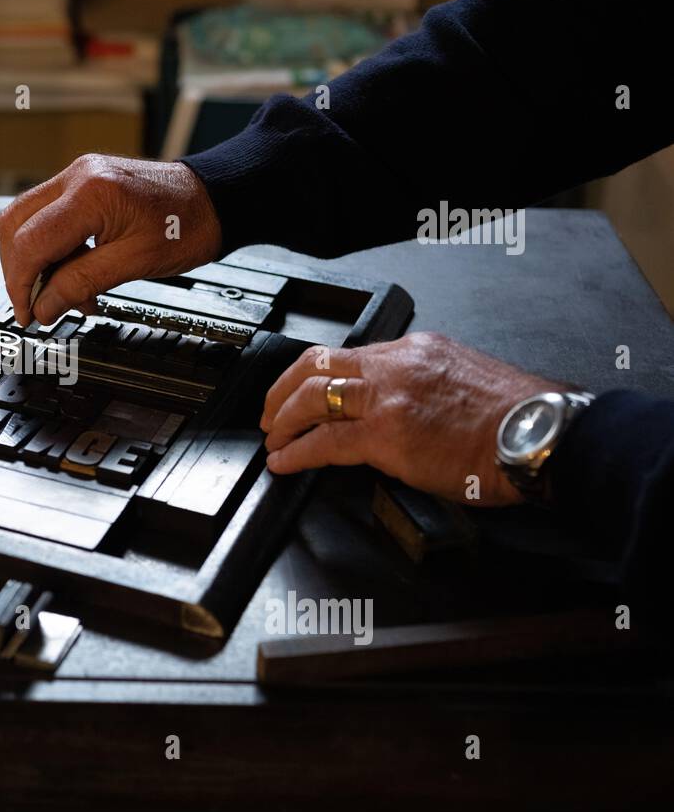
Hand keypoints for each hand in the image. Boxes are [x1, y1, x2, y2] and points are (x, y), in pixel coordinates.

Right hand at [0, 154, 223, 325]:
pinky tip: (74, 276)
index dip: (22, 284)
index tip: (28, 314)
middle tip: (36, 307)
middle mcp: (77, 176)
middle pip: (16, 225)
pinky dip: (53, 251)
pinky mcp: (83, 184)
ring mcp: (78, 176)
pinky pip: (49, 217)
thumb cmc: (187, 225)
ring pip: (26, 220)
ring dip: (36, 263)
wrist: (214, 199)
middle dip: (19, 272)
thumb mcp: (134, 264)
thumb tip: (44, 307)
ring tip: (64, 295)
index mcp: (90, 194)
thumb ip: (81, 283)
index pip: (30, 242)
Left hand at [260, 332, 565, 505]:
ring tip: (273, 438)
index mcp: (418, 349)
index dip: (315, 375)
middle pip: (318, 365)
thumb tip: (399, 409)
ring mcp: (389, 397)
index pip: (350, 355)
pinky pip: (325, 441)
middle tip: (271, 413)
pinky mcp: (386, 434)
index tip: (301, 391)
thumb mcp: (464, 381)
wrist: (540, 435)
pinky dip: (297, 452)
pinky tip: (285, 461)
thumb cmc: (517, 419)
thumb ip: (424, 386)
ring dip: (283, 419)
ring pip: (312, 397)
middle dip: (283, 390)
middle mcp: (398, 365)